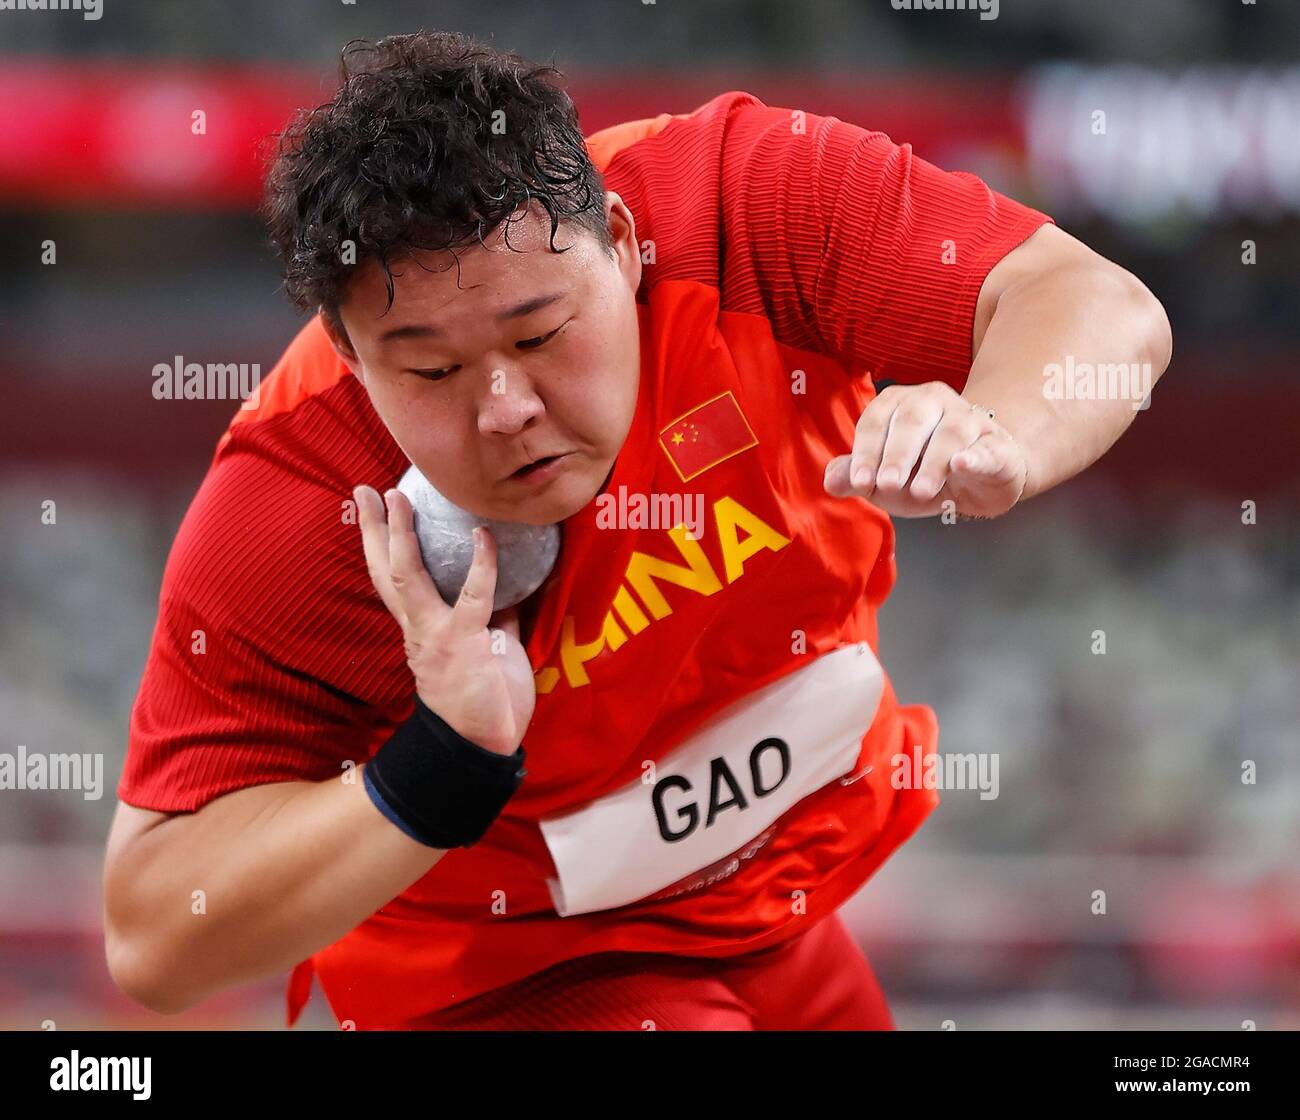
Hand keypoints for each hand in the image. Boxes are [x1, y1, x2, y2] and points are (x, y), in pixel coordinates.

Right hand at [353, 485, 535, 754]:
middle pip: (386, 571)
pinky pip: (473, 595)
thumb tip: (513, 593)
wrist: (481, 746)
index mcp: (421, 628)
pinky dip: (480, 564)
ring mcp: (437, 633)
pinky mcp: (463, 642)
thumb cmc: (485, 700)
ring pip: (409, 576)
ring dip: (402, 536)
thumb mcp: (491, 648)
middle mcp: (419, 627)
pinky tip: (483, 535)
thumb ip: (495, 619)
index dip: (381, 543)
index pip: (393, 579)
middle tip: (367, 489)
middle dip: (376, 530)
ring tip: (399, 498)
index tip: (374, 508)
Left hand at [823, 382, 1027, 518]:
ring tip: (920, 492)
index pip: (876, 420)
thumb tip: (831, 480)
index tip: (859, 481)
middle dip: (896, 453)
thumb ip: (855, 477)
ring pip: (950, 432)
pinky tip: (962, 464)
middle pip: (912, 419)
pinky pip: (987, 447)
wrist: (978, 481)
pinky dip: (975, 456)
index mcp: (900, 404)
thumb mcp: (884, 479)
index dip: (866, 451)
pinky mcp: (997, 444)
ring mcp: (970, 419)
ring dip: (932, 463)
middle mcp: (934, 402)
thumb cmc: (923, 472)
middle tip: (887, 485)